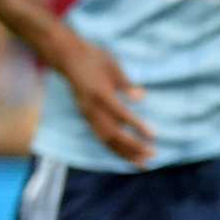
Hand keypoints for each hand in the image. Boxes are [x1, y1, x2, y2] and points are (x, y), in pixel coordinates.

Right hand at [53, 33, 152, 165]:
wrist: (66, 57)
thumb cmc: (92, 57)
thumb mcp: (112, 65)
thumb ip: (126, 84)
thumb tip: (141, 98)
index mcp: (100, 94)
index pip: (121, 115)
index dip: (137, 126)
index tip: (153, 136)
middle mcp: (92, 108)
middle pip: (113, 134)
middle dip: (132, 148)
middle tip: (151, 156)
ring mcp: (87, 114)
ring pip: (105, 140)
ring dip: (124, 153)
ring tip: (141, 163)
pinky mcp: (86, 116)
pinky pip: (100, 136)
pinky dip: (114, 148)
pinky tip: (126, 154)